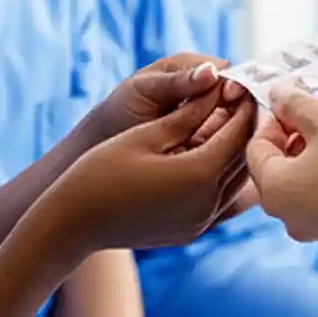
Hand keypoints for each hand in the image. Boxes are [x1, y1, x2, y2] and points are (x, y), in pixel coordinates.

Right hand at [52, 86, 256, 250]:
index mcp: (199, 174)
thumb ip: (188, 114)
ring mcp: (200, 222)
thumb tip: (216, 89)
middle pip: (242, 159)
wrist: (73, 222)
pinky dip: (224, 176)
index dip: (243, 107)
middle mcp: (207, 203)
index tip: (242, 86)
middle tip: (241, 101)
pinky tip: (215, 157)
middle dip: (245, 128)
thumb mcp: (147, 134)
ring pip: (235, 182)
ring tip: (230, 124)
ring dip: (237, 153)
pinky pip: (221, 201)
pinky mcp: (190, 232)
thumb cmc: (102, 171)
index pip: (237, 135)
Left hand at [90, 53, 233, 139]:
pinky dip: (231, 148)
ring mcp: (210, 118)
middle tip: (242, 121)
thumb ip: (177, 82)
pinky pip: (228, 143)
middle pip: (238, 96)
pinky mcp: (209, 144)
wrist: (104, 145)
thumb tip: (211, 73)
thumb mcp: (145, 90)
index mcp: (192, 68)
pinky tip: (231, 157)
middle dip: (242, 108)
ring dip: (240, 130)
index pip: (227, 70)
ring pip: (238, 121)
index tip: (232, 95)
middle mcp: (206, 91)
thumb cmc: (120, 110)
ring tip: (238, 142)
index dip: (233, 81)